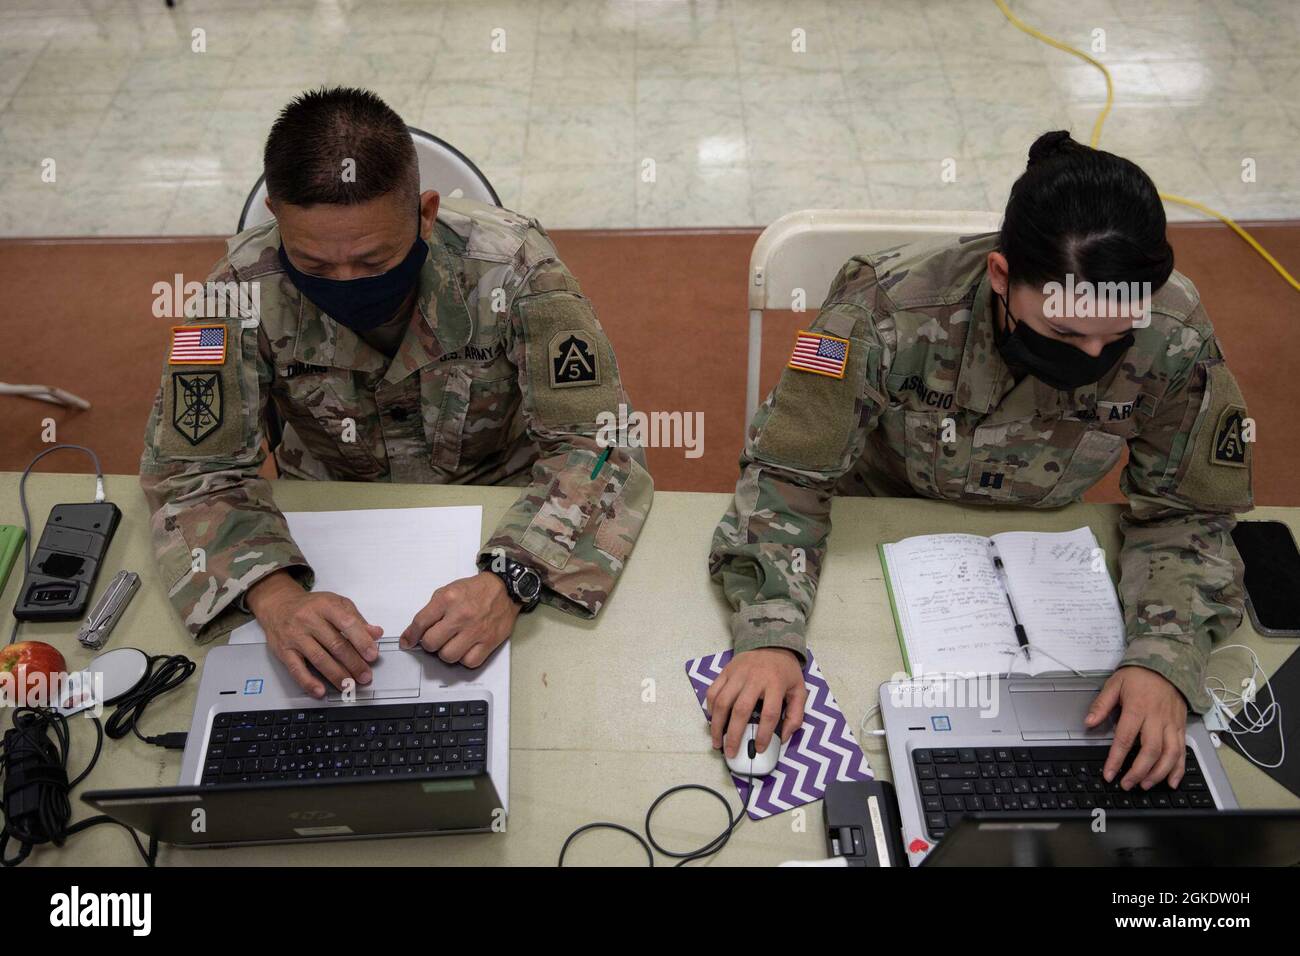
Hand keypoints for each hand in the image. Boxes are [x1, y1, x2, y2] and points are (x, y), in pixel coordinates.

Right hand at [246, 571, 381, 698]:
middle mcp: (309, 619)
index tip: (372, 655)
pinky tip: (320, 690)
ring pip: (319, 658)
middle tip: (365, 675)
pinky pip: (296, 669)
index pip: (347, 623)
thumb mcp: (336, 604)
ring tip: (350, 685)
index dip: (361, 640)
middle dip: (353, 663)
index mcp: (325, 605)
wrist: (278, 605)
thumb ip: (356, 619)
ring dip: (337, 675)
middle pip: (335, 644)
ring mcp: (295, 636)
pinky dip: (309, 682)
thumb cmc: (311, 606)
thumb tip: (376, 633)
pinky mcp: (284, 650)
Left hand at [398, 572, 519, 667]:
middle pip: (431, 643)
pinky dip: (464, 659)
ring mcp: (476, 630)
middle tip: (436, 639)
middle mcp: (461, 615)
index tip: (407, 642)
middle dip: (429, 644)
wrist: (505, 589)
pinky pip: (469, 662)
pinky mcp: (489, 641)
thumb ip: (431, 611)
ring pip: (448, 656)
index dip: (410, 636)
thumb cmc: (474, 591)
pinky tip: (465, 649)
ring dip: (446, 652)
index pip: (420, 623)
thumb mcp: (448, 591)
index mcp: (448, 599)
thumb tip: (413, 634)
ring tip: (451, 644)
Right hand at [706, 647, 806, 759]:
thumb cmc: (785, 671)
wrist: (771, 643)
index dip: (764, 734)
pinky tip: (713, 720)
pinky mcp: (726, 671)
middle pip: (741, 710)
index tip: (758, 749)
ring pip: (722, 701)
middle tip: (731, 752)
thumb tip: (784, 737)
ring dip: (717, 724)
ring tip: (717, 741)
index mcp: (776, 684)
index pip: (769, 714)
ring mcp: (737, 673)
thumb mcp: (799, 690)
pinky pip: (713, 690)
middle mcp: (755, 678)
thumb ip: (796, 715)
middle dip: (734, 735)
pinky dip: (710, 707)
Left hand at [1085, 666, 1188, 789]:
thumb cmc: (1139, 675)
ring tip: (1146, 785)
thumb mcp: (1115, 684)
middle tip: (1127, 784)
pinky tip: (1172, 782)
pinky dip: (1179, 769)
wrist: (1167, 663)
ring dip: (1159, 774)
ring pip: (1170, 754)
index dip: (1116, 759)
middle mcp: (1157, 719)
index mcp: (1138, 708)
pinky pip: (1183, 751)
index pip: (1125, 739)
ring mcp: (1172, 724)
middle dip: (1139, 772)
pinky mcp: (1181, 727)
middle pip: (1151, 751)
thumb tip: (1088, 722)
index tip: (1109, 774)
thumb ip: (1101, 705)